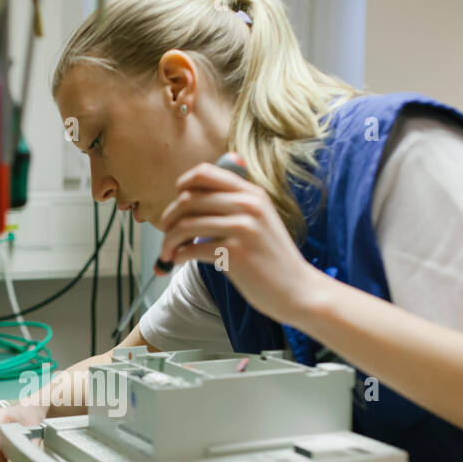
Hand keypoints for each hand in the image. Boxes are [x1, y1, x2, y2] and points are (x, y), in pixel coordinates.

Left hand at [157, 160, 330, 324]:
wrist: (296, 289)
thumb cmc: (272, 258)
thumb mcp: (260, 220)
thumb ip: (234, 204)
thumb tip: (190, 197)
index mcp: (251, 192)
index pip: (205, 173)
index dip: (182, 184)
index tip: (176, 200)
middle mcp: (247, 205)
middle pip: (189, 199)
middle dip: (169, 218)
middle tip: (166, 232)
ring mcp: (242, 228)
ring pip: (186, 225)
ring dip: (169, 240)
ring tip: (168, 252)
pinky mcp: (235, 253)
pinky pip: (192, 249)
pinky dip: (178, 256)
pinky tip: (178, 261)